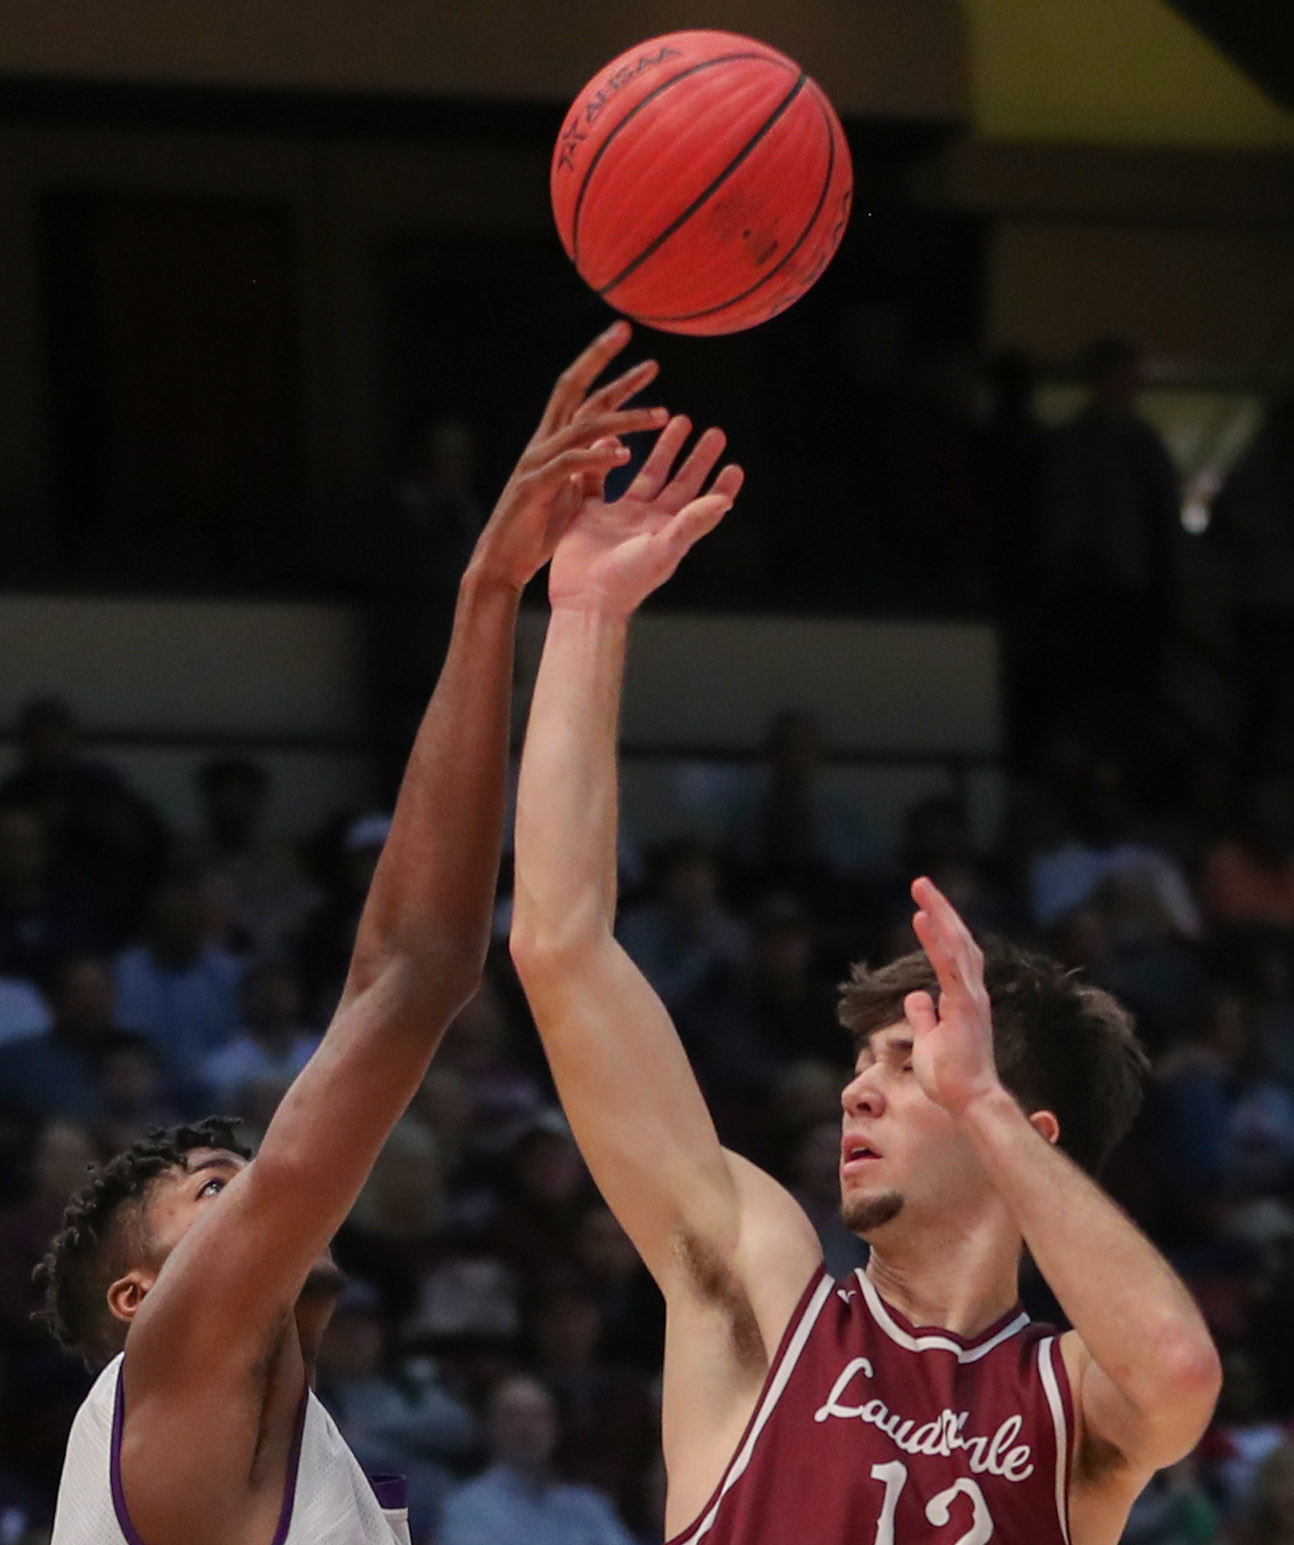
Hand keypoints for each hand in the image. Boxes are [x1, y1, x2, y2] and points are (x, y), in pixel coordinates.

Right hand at [470, 322, 668, 592]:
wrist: (502, 562)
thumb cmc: (536, 529)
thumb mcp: (570, 490)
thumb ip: (589, 464)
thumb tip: (613, 441)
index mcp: (553, 443)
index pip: (580, 394)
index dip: (603, 366)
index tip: (631, 343)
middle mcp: (543, 444)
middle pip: (573, 391)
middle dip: (601, 360)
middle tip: (627, 331)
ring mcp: (537, 463)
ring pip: (583, 427)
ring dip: (625, 419)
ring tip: (662, 415)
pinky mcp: (536, 488)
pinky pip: (570, 465)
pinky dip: (599, 458)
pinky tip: (625, 455)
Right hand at [548, 415, 743, 615]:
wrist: (583, 598)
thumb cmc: (627, 580)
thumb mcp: (664, 548)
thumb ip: (693, 521)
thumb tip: (725, 500)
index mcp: (668, 531)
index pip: (701, 504)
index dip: (719, 486)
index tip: (735, 465)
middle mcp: (647, 522)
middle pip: (678, 483)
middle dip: (696, 458)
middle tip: (714, 432)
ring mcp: (620, 516)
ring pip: (644, 476)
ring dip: (660, 450)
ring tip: (673, 420)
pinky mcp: (590, 514)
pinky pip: (600, 480)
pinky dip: (604, 459)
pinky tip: (612, 437)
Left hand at [904, 877, 1001, 1117]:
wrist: (968, 1102)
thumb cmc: (950, 1077)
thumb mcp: (928, 1039)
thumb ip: (923, 1016)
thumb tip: (914, 997)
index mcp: (966, 998)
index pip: (956, 953)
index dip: (943, 926)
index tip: (926, 905)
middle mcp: (973, 992)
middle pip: (959, 939)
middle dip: (941, 909)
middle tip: (921, 883)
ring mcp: (971, 998)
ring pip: (957, 944)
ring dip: (939, 913)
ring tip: (921, 887)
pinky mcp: (964, 1007)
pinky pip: (948, 965)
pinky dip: (936, 939)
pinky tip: (922, 917)